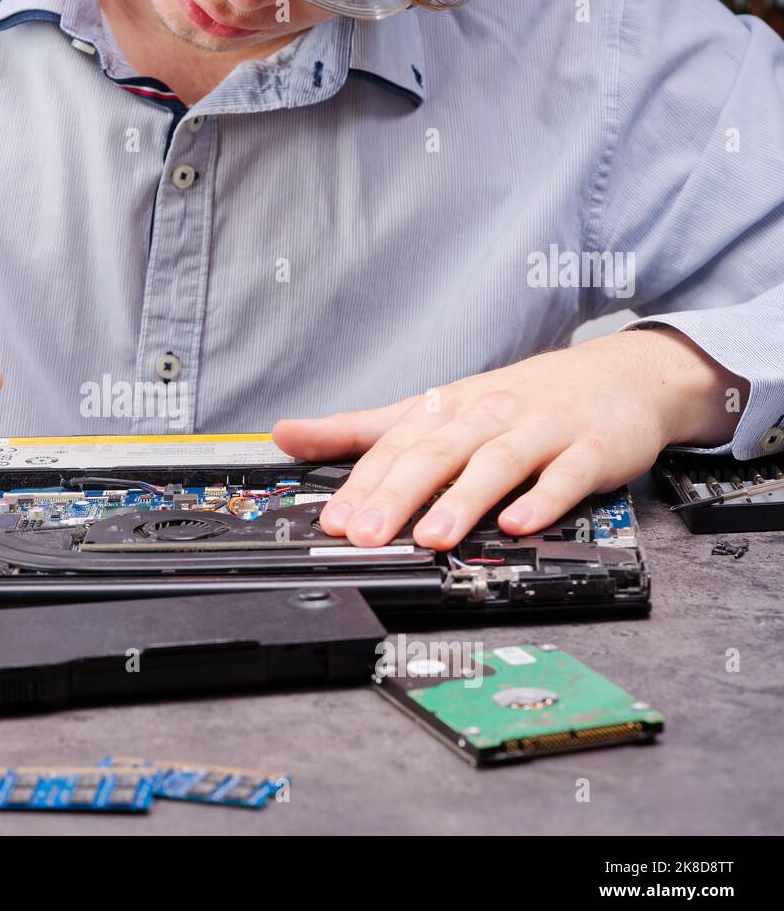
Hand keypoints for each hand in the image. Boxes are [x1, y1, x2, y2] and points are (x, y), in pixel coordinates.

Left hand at [273, 329, 743, 550]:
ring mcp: (542, 430)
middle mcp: (489, 415)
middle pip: (436, 454)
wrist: (623, 375)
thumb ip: (361, 428)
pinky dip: (544, 498)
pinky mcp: (592, 448)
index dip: (362, 483)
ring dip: (463, 500)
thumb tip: (286, 434)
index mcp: (448, 408)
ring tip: (432, 535)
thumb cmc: (521, 399)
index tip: (332, 520)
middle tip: (366, 534)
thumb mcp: (434, 407)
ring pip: (497, 463)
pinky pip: (567, 475)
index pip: (396, 446)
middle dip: (397, 495)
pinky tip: (520, 522)